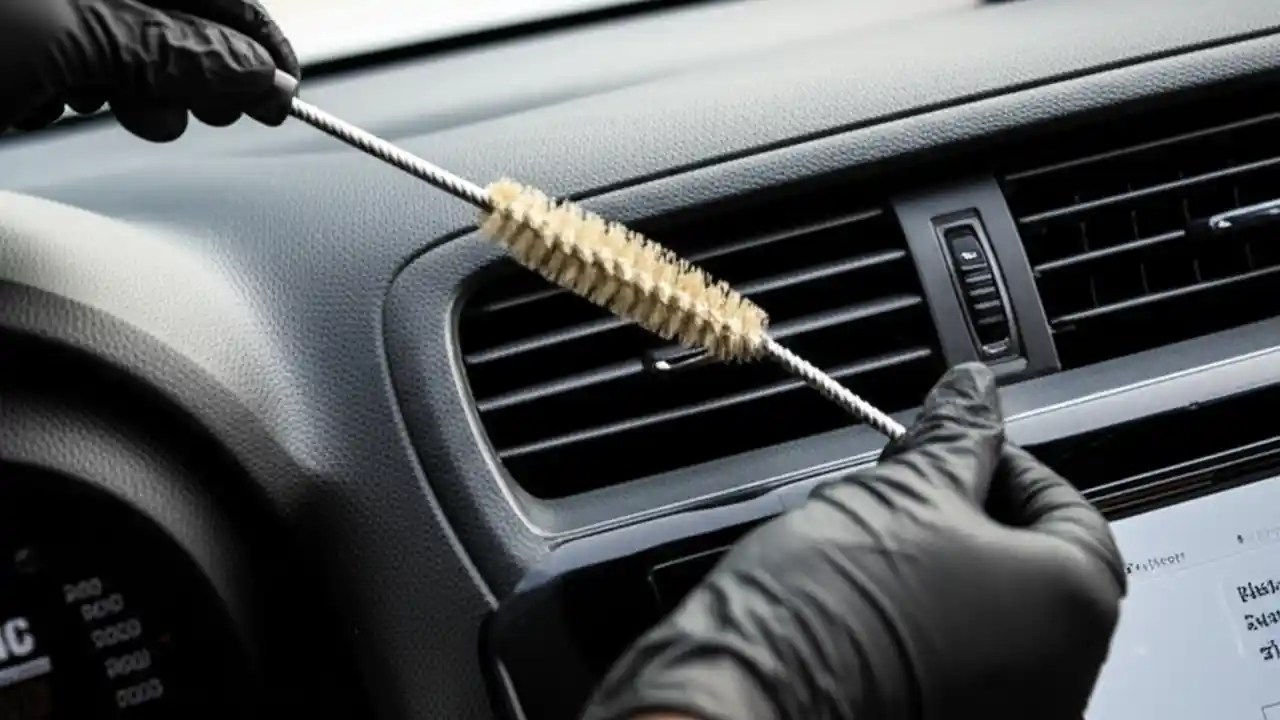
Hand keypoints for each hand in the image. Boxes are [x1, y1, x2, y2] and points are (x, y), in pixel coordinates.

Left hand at [0, 0, 298, 141]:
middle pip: (178, 24)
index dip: (260, 42)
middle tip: (212, 112)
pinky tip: (46, 105)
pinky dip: (74, 99)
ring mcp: (48, 18)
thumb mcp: (71, 40)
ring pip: (128, 56)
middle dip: (198, 74)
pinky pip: (74, 72)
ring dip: (134, 96)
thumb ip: (171, 51)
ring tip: (110, 107)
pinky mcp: (21, 53)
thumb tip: (255, 73)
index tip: (283, 96)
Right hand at [582, 363, 1125, 719]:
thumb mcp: (903, 489)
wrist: (752, 696)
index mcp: (1073, 604)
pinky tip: (865, 603)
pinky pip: (958, 662)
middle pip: (1031, 566)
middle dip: (967, 516)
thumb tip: (977, 392)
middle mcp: (1063, 672)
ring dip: (942, 569)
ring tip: (872, 547)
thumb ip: (956, 434)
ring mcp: (1014, 712)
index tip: (949, 448)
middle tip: (904, 490)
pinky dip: (924, 625)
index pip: (1066, 505)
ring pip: (990, 615)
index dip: (1000, 462)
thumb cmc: (835, 606)